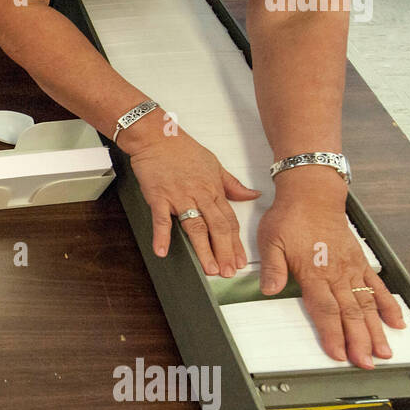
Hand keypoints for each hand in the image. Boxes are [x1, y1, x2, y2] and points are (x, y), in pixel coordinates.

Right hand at [125, 115, 260, 276]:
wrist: (156, 137)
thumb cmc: (182, 150)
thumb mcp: (214, 164)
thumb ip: (232, 185)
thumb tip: (252, 195)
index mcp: (213, 190)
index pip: (229, 221)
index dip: (236, 243)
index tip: (240, 260)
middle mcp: (199, 195)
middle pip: (216, 228)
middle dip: (224, 251)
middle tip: (228, 272)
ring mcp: (179, 197)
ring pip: (195, 226)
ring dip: (203, 249)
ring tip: (208, 268)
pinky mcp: (159, 196)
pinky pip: (161, 219)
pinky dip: (162, 235)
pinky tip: (163, 250)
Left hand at [257, 166, 403, 368]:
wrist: (312, 194)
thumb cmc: (290, 217)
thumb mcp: (271, 241)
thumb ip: (274, 268)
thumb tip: (269, 290)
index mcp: (314, 272)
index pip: (324, 310)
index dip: (332, 334)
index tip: (339, 354)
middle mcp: (336, 273)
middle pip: (350, 313)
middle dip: (359, 341)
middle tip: (367, 363)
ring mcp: (351, 268)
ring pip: (367, 304)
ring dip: (376, 330)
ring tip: (385, 351)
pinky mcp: (359, 262)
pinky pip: (377, 286)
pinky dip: (388, 304)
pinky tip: (396, 321)